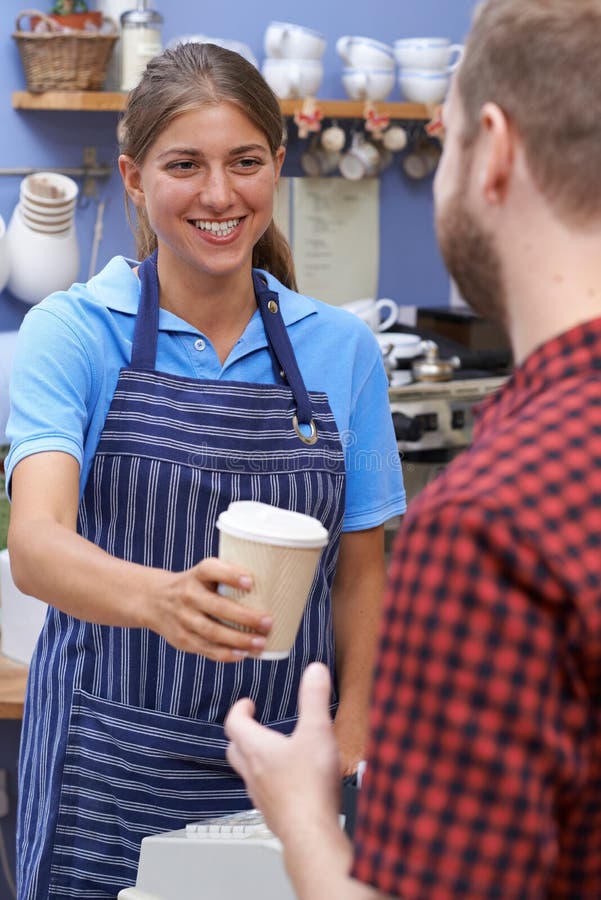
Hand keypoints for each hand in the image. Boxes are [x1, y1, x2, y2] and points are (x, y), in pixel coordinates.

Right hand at [146, 557, 271, 661]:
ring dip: (239, 640)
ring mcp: (183, 619)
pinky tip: (243, 655)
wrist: (154, 600)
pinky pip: (206, 648)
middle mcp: (188, 595)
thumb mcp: (204, 573)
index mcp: (197, 574)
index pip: (211, 570)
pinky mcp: (182, 639)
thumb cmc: (195, 584)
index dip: (231, 575)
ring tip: (260, 643)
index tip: (251, 582)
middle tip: (268, 622)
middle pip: (217, 607)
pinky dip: (225, 654)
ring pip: (213, 632)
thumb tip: (272, 587)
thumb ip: (229, 576)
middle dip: (245, 617)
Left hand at [225, 663, 340, 842]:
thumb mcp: (317, 731)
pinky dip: (270, 782)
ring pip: (247, 773)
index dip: (239, 710)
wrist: (310, 833)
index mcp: (257, 749)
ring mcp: (260, 796)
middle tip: (253, 725)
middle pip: (234, 749)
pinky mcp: (273, 814)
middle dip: (242, 734)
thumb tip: (314, 671)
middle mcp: (252, 772)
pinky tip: (289, 783)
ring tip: (273, 753)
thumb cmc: (309, 785)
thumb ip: (314, 698)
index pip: (233, 724)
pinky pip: (263, 793)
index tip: (247, 703)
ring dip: (254, 760)